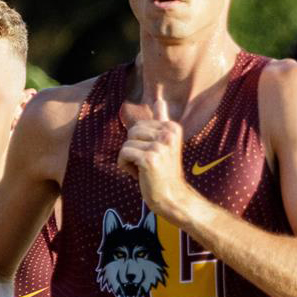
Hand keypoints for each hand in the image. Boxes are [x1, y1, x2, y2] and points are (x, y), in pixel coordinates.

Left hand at [117, 91, 189, 216]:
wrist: (172, 197)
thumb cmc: (165, 171)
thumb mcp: (166, 142)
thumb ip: (162, 120)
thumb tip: (160, 99)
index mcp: (173, 127)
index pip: (140, 124)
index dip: (141, 141)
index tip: (155, 155)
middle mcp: (168, 134)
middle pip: (132, 131)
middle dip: (134, 148)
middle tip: (149, 163)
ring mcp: (159, 147)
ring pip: (126, 144)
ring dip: (129, 159)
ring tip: (145, 169)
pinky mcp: (149, 159)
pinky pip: (123, 154)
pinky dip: (125, 166)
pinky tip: (139, 175)